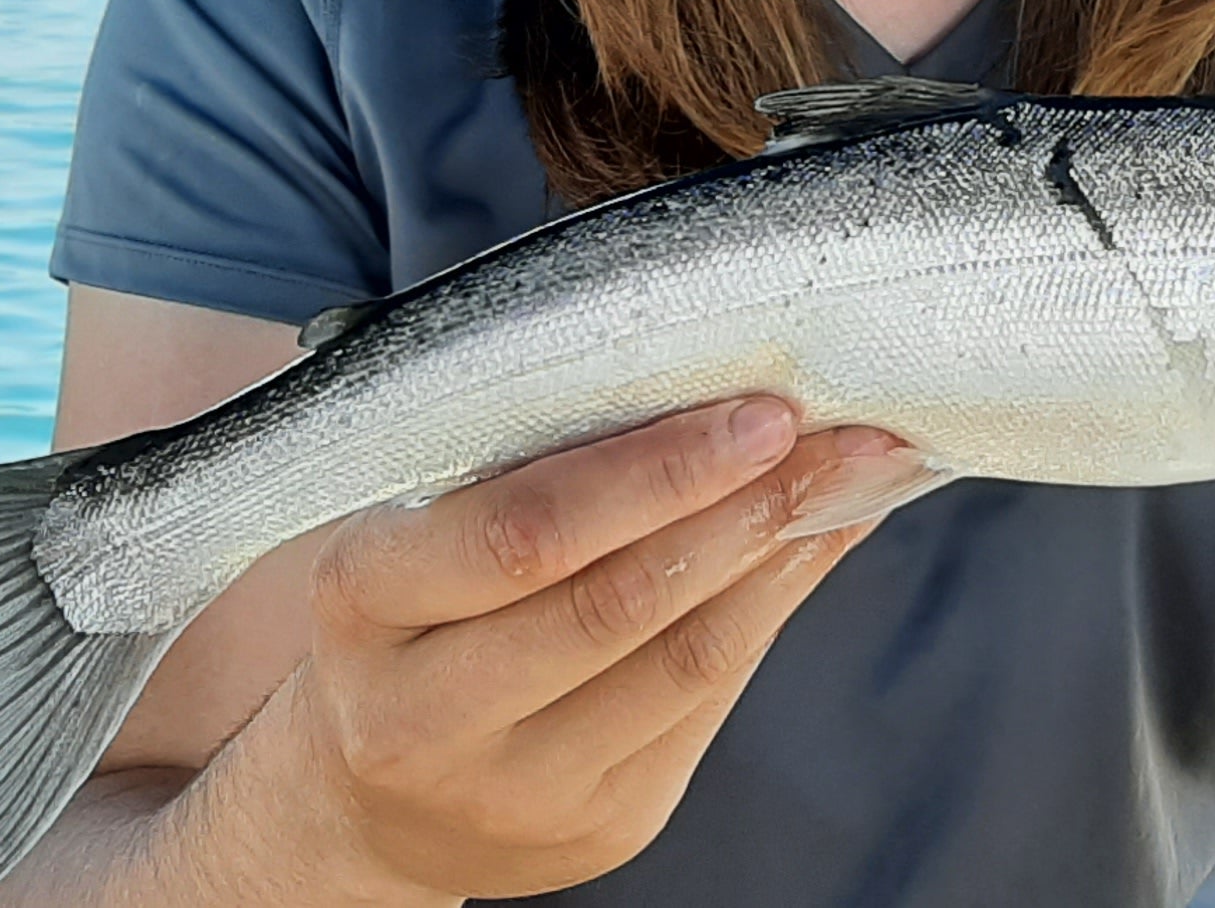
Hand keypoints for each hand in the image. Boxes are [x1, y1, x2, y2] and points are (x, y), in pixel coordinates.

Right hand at [286, 396, 926, 901]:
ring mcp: (514, 790)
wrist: (366, 797)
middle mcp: (422, 716)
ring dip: (783, 556)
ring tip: (854, 475)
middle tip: (835, 433)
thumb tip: (710, 385)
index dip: (656, 473)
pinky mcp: (600, 829)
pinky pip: (709, 705)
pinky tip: (814, 546)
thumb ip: (524, 466)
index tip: (758, 412)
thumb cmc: (404, 617)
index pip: (523, 533)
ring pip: (683, 660)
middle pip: (615, 602)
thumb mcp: (409, 530)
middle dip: (746, 506)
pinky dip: (773, 611)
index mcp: (360, 603)